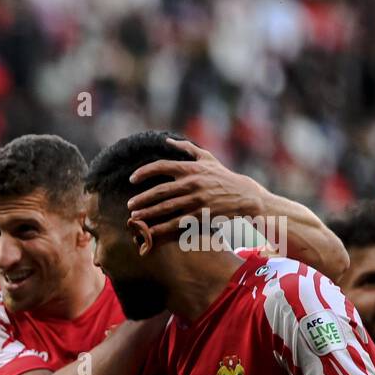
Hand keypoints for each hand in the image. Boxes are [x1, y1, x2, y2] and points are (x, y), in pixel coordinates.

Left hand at [126, 138, 264, 242]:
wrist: (245, 196)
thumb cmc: (223, 177)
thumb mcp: (208, 159)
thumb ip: (187, 149)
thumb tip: (167, 141)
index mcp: (191, 169)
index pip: (162, 166)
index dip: (144, 172)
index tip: (132, 179)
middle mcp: (192, 183)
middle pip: (160, 191)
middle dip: (142, 199)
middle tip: (130, 205)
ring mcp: (196, 200)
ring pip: (165, 208)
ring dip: (147, 214)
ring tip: (134, 218)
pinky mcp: (200, 215)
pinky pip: (176, 223)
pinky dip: (161, 228)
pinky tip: (149, 232)